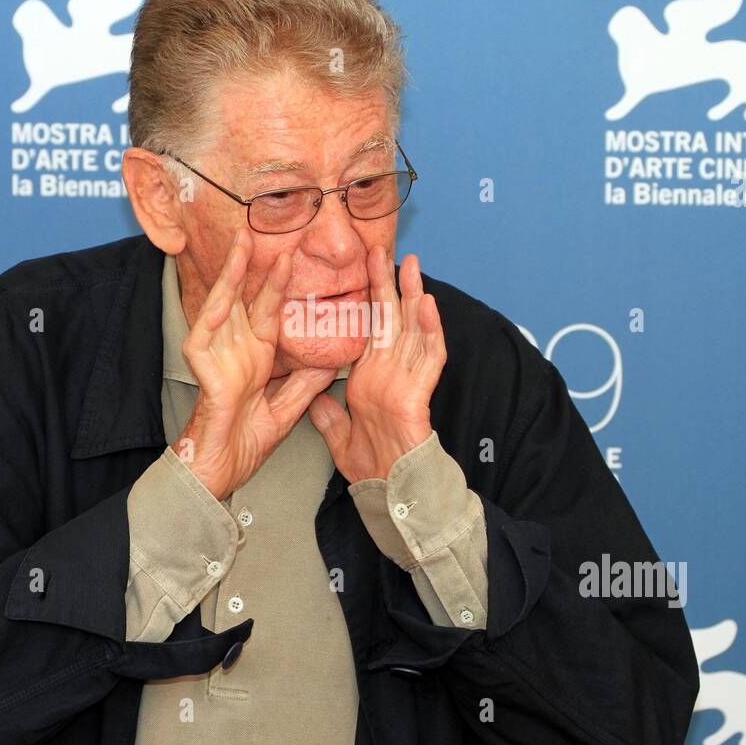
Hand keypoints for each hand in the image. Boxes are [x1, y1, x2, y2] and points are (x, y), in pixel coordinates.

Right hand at [176, 227, 338, 499]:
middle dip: (251, 264)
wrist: (222, 470)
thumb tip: (332, 361)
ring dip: (231, 275)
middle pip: (245, 298)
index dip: (281, 285)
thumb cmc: (246, 443)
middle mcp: (237, 349)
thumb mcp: (287, 409)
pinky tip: (223, 293)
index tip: (295, 256)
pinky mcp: (200, 368)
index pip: (270, 311)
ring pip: (222, 304)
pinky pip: (204, 333)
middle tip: (259, 230)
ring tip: (240, 244)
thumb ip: (306, 384)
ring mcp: (216, 355)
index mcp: (257, 356)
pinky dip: (213, 312)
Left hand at [308, 246, 443, 481]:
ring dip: (414, 298)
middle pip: (392, 320)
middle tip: (386, 250)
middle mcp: (390, 375)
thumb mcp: (339, 439)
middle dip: (390, 285)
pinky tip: (427, 305)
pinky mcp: (418, 395)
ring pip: (414, 331)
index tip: (364, 272)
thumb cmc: (372, 470)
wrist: (389, 494)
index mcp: (371, 379)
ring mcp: (406, 382)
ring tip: (412, 266)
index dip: (369, 300)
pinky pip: (428, 358)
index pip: (371, 330)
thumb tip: (315, 396)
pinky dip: (429, 331)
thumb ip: (329, 416)